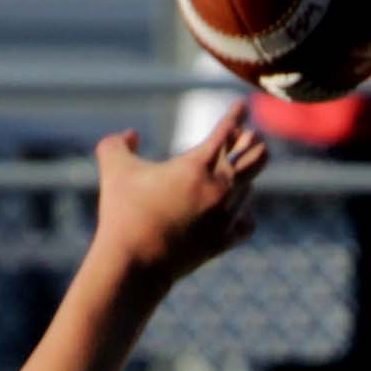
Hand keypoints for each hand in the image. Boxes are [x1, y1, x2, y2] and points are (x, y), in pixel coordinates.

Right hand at [91, 116, 271, 292]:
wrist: (134, 264)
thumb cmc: (122, 213)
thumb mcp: (113, 168)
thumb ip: (117, 143)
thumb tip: (131, 135)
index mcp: (197, 165)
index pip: (228, 130)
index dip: (236, 115)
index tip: (242, 106)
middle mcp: (219, 188)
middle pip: (257, 157)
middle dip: (255, 143)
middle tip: (252, 137)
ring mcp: (225, 216)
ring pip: (249, 188)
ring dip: (242, 178)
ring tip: (238, 171)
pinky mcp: (225, 240)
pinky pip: (247, 220)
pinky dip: (244, 212)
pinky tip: (238, 209)